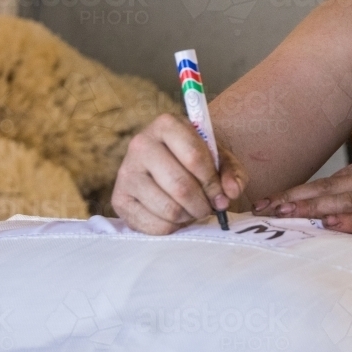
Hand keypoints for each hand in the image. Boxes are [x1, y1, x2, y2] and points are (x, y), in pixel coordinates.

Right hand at [112, 114, 247, 234]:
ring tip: (193, 209)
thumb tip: (230, 193)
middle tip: (209, 207)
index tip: (222, 194)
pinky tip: (176, 216)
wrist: (166, 163)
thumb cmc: (197, 159)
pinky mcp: (118, 199)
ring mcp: (126, 172)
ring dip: (189, 216)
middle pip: (181, 186)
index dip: (213, 182)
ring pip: (168, 208)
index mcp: (166, 125)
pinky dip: (173, 227)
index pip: (194, 157)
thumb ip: (232, 173)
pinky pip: (153, 225)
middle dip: (203, 204)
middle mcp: (141, 144)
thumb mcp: (220, 158)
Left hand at [252, 152, 351, 244]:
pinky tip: (332, 226)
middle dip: (296, 200)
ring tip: (286, 216)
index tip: (272, 199)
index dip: (299, 191)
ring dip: (314, 211)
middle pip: (331, 190)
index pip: (330, 181)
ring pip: (347, 204)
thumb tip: (339, 203)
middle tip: (265, 209)